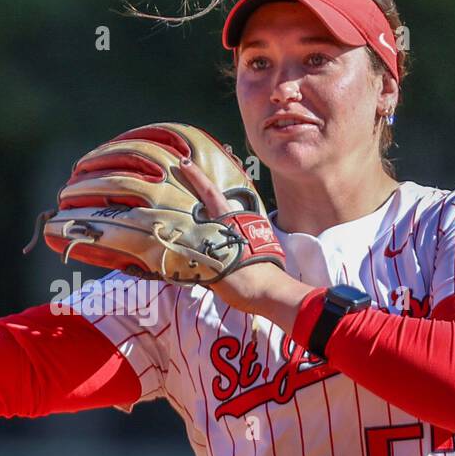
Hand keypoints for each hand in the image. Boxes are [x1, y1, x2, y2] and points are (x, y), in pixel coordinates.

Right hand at [175, 158, 305, 318]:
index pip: (210, 193)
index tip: (184, 161)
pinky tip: (212, 238)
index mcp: (228, 222)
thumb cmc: (244, 281)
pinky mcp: (254, 245)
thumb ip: (197, 258)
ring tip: (195, 215)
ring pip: (225, 216)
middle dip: (203, 191)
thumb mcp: (215, 269)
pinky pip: (231, 231)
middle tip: (187, 183)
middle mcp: (239, 222)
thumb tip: (181, 253)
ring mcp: (249, 232)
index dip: (196, 177)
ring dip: (211, 214)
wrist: (273, 294)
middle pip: (218, 201)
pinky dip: (220, 230)